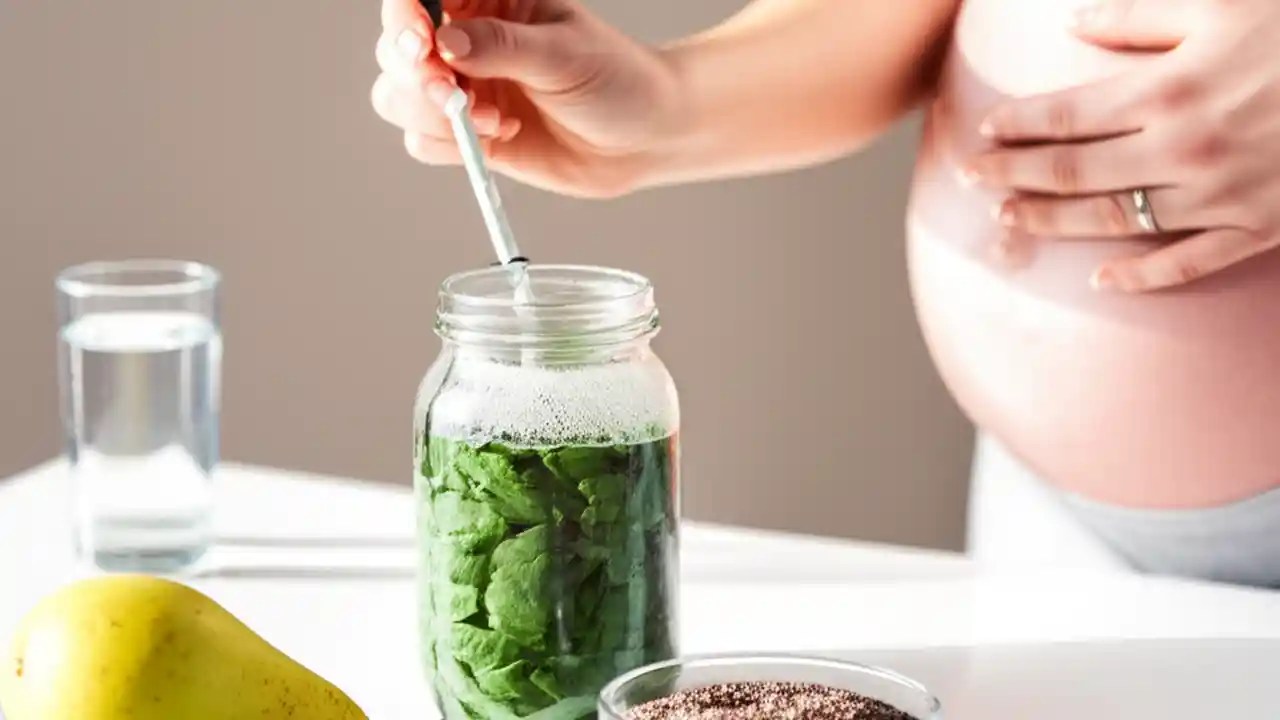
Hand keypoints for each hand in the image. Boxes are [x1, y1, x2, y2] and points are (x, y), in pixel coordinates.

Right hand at [371, 0, 682, 197]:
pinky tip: (504, 135)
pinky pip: (422, 141)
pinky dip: (453, 146)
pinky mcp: (469, 135)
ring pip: (396, 96)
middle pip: (395, 49)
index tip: (422, 44)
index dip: (405, 18)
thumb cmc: (617, 79)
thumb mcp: (564, 54)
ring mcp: (464, 88)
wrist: (645, 138)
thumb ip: (502, 47)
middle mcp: (465, 40)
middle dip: (416, 76)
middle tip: (455, 96)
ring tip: (495, 121)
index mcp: (487, 0)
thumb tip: (444, 43)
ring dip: (432, 115)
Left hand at [965, 0, 1279, 291]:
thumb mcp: (1222, 3)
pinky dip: (1143, 275)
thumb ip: (1141, 18)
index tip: (983, 134)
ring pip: (1116, 219)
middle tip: (971, 182)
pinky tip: (1103, 280)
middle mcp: (1183, 149)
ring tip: (1009, 222)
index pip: (1067, 115)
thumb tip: (1076, 26)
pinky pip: (1189, 262)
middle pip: (1074, 172)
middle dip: (1014, 176)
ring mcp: (1221, 195)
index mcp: (1170, 89)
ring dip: (1055, 222)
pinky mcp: (1259, 228)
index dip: (1018, 126)